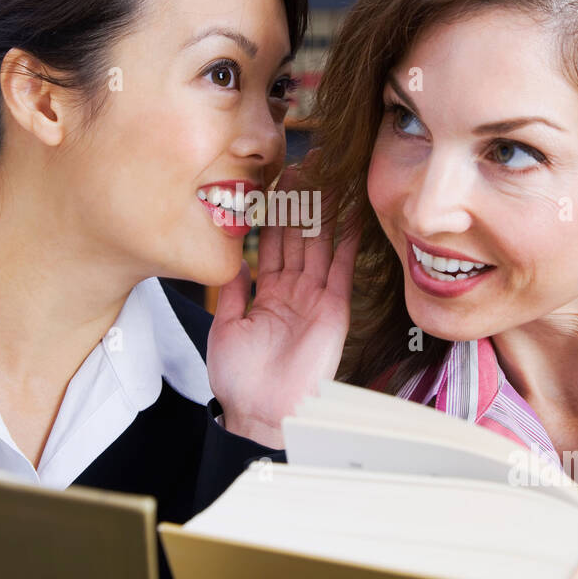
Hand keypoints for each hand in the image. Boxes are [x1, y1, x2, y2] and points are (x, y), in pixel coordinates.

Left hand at [208, 164, 359, 449]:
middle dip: (301, 203)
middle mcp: (295, 293)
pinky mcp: (334, 309)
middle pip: (300, 238)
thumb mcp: (226, 327)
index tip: (273, 184)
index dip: (273, 214)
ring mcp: (316, 299)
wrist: (260, 413)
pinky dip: (348, 241)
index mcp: (269, 296)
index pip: (273, 246)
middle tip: (304, 166)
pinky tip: (351, 213)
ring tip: (326, 176)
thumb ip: (232, 291)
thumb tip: (231, 259)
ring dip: (324, 211)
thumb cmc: (240, 381)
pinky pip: (342, 269)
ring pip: (321, 246)